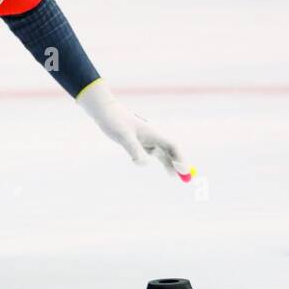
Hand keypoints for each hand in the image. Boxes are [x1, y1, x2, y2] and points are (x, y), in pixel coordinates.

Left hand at [76, 79, 195, 181]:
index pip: (172, 146)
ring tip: (172, 175)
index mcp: (153, 133)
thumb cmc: (115, 121)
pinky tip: (136, 161)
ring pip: (159, 153)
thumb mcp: (124, 136)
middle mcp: (151, 136)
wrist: (104, 111)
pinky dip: (148, 159)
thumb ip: (135, 150)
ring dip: (166, 163)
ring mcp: (144, 138)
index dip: (180, 158)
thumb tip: (145, 164)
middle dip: (177, 163)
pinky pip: (146, 152)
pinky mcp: (135, 140)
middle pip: (169, 151)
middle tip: (183, 177)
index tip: (184, 170)